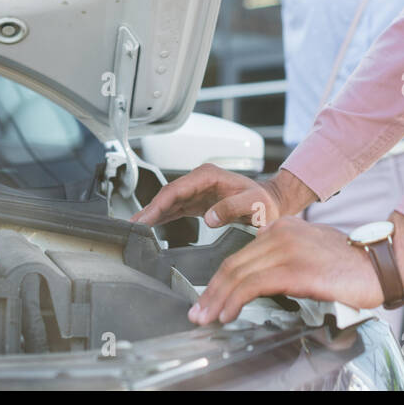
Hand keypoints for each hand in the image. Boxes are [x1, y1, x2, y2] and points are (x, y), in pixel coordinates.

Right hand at [129, 162, 285, 228]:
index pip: (177, 189)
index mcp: (209, 176)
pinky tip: (150, 226)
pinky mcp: (197, 202)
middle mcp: (200, 180)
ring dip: (151, 214)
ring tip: (134, 228)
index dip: (158, 204)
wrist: (271, 204)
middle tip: (132, 226)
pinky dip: (160, 217)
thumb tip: (210, 217)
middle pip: (167, 195)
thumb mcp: (255, 204)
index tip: (145, 217)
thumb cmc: (265, 202)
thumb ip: (233, 208)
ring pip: (168, 201)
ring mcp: (197, 191)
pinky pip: (174, 208)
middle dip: (149, 210)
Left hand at [186, 216, 384, 324]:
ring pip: (238, 274)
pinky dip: (234, 301)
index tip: (209, 297)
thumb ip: (288, 254)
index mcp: (283, 228)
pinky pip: (252, 285)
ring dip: (217, 300)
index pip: (241, 254)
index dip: (220, 278)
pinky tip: (227, 314)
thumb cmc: (352, 263)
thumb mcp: (313, 249)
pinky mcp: (294, 269)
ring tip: (206, 318)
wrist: (381, 263)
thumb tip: (267, 274)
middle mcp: (281, 234)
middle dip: (211, 291)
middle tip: (198, 311)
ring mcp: (287, 250)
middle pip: (233, 264)